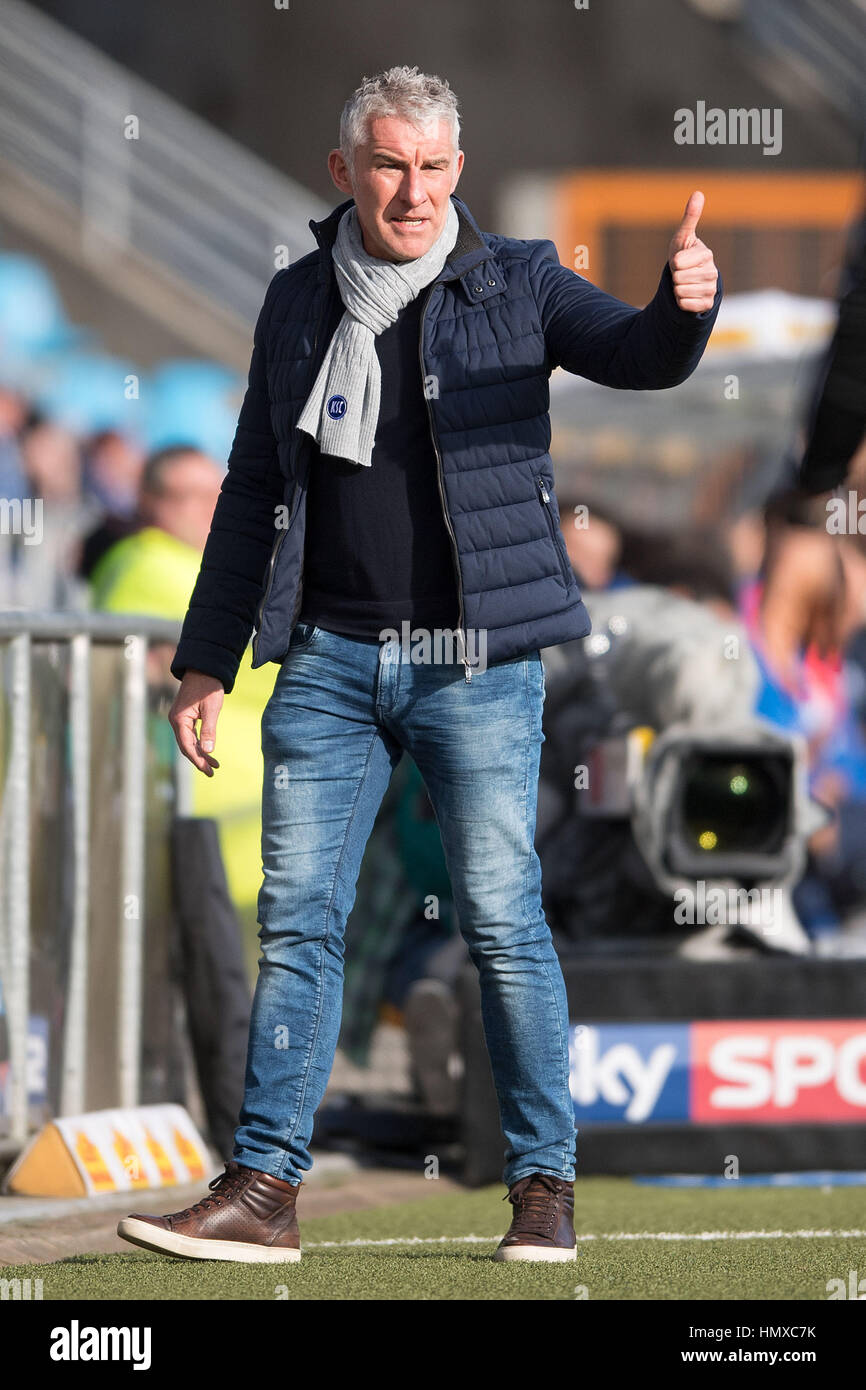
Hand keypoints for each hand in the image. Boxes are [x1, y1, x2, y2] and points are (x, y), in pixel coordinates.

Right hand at [169, 669, 223, 775]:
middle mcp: (175, 720)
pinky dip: (199, 743)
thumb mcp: (212, 708)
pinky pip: (189, 734)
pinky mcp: (184, 716)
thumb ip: (209, 730)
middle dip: (199, 759)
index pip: (187, 746)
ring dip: (200, 753)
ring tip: (214, 764)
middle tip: (212, 772)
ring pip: (188, 741)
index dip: (198, 760)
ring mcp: (178, 718)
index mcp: (179, 720)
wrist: (204, 668)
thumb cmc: (208, 686)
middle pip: (186, 746)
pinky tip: (207, 750)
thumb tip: (209, 750)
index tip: (208, 770)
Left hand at [667, 190, 717, 312]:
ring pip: (680, 292)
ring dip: (677, 290)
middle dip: (675, 277)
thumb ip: (690, 217)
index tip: (680, 261)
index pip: (677, 262)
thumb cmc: (684, 256)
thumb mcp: (683, 237)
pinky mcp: (707, 304)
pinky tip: (688, 296)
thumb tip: (698, 193)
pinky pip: (684, 305)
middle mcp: (712, 272)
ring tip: (684, 284)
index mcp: (707, 254)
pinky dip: (681, 302)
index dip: (673, 263)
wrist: (689, 281)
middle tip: (682, 274)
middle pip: (678, 278)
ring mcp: (711, 289)